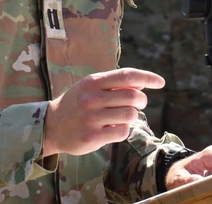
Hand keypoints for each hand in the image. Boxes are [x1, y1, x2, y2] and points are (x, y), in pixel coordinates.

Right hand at [43, 68, 163, 157]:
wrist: (50, 126)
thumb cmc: (77, 103)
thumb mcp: (90, 87)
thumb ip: (113, 84)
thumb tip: (141, 85)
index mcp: (93, 82)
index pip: (127, 75)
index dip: (147, 77)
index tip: (161, 82)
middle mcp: (91, 98)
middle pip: (133, 96)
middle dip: (141, 101)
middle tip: (138, 104)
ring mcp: (91, 118)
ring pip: (130, 115)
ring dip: (132, 117)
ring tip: (123, 117)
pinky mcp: (92, 137)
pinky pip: (122, 132)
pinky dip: (124, 130)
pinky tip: (114, 129)